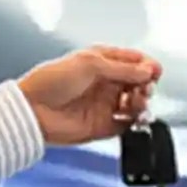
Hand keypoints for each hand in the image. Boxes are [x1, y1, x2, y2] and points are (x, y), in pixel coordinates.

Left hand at [18, 45, 161, 144]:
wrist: (32, 110)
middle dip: (146, 84)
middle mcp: (105, 82)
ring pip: (135, 103)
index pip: (133, 61)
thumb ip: (123, 69)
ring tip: (136, 102)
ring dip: (141, 102)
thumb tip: (148, 71)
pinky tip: (132, 117)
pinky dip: (134, 121)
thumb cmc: (51, 81)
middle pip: (138, 82)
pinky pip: (127, 124)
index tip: (154, 71)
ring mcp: (105, 104)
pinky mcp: (103, 125)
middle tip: (144, 88)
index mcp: (101, 61)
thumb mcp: (90, 64)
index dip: (146, 66)